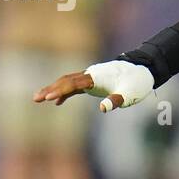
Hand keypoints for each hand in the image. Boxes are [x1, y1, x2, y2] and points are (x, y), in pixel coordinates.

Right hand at [33, 60, 154, 111]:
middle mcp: (90, 75)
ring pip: (67, 82)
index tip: (49, 98)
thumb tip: (103, 108)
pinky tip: (57, 102)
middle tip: (35, 99)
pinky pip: (74, 86)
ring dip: (53, 89)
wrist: (143, 70)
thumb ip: (116, 100)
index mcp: (96, 77)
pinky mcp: (93, 82)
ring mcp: (90, 77)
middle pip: (65, 81)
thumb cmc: (136, 82)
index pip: (74, 83)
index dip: (61, 90)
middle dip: (50, 89)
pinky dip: (65, 93)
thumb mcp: (129, 94)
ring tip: (38, 98)